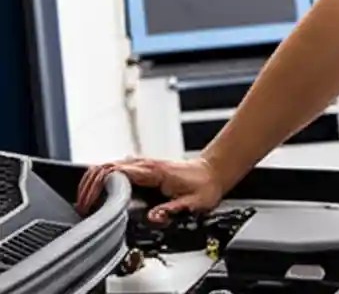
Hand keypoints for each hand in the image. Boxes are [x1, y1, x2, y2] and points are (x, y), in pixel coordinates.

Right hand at [76, 156, 228, 223]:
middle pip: (104, 167)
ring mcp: (141, 166)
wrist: (212, 173)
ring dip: (91, 183)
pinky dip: (100, 181)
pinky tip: (96, 195)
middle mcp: (144, 165)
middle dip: (88, 186)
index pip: (115, 172)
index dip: (97, 187)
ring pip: (106, 167)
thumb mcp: (193, 203)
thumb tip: (154, 218)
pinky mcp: (141, 170)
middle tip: (82, 207)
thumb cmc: (203, 186)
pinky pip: (114, 171)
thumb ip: (173, 210)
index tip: (89, 204)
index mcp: (153, 172)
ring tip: (84, 203)